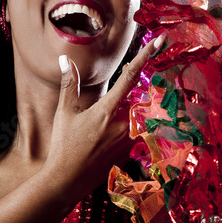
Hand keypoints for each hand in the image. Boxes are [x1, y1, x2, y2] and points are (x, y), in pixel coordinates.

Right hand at [42, 37, 163, 201]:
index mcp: (107, 110)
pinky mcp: (131, 153)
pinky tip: (104, 144)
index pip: (130, 76)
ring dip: (126, 116)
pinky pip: (137, 135)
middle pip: (137, 98)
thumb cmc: (63, 147)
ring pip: (138, 116)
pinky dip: (127, 133)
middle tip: (101, 117)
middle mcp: (124, 124)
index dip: (145, 55)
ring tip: (99, 133)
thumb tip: (65, 59)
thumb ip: (69, 84)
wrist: (66, 181)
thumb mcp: (64, 113)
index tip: (158, 41)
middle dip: (126, 99)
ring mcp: (130, 140)